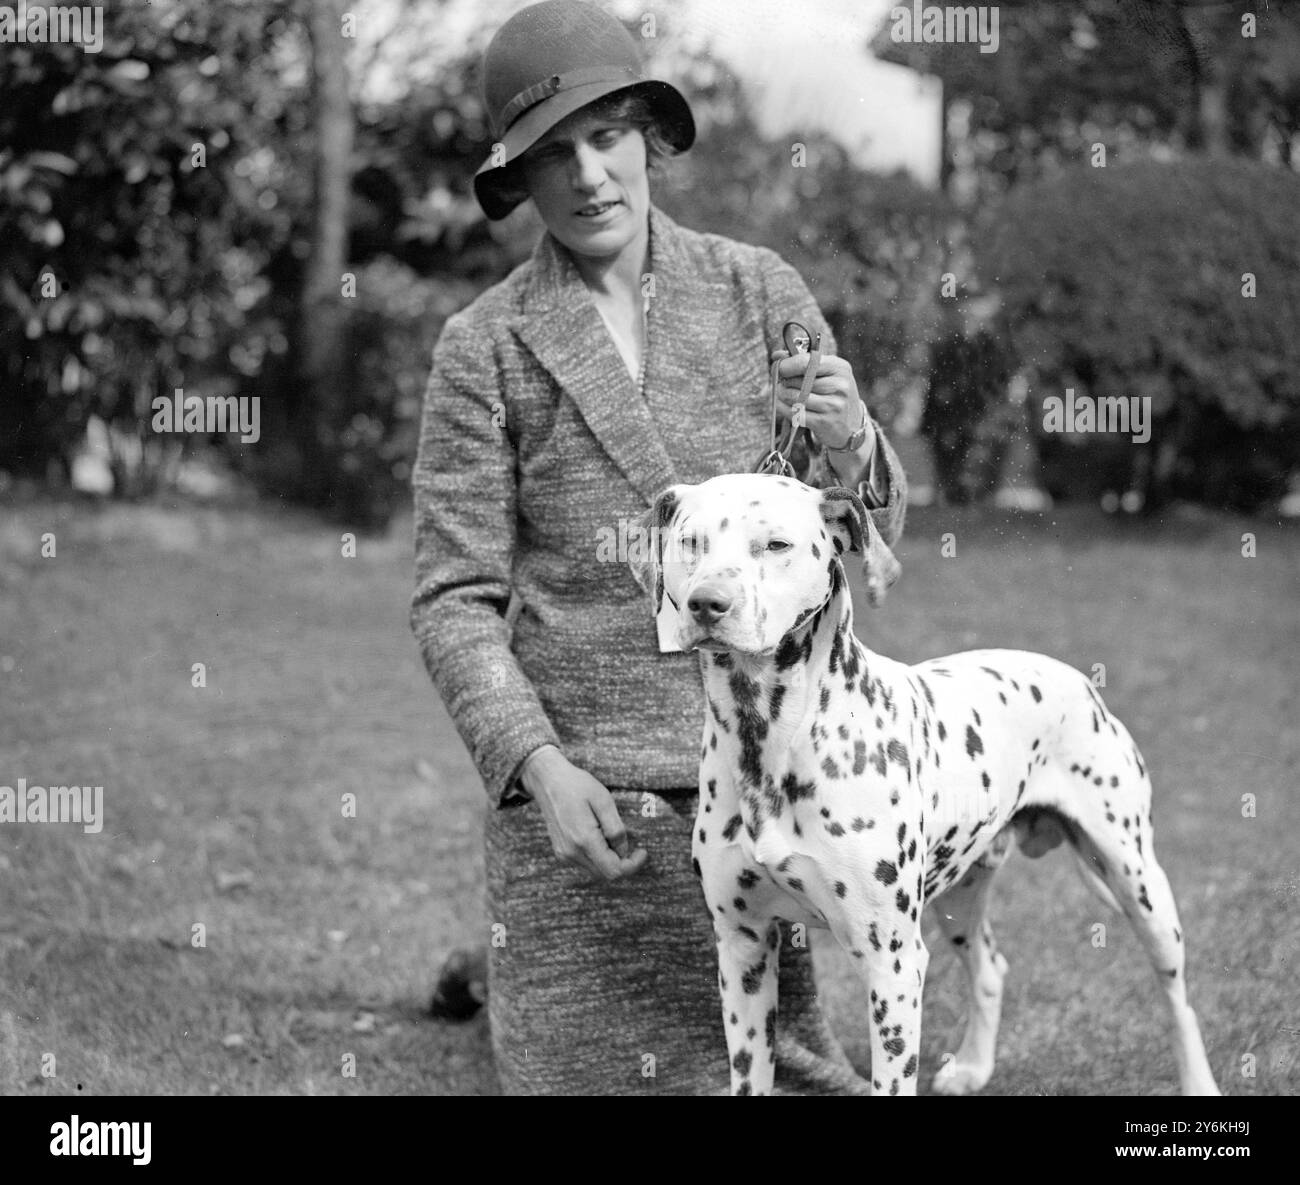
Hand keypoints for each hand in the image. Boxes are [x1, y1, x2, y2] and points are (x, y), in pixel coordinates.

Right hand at [520, 747, 648, 880]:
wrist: (548, 781)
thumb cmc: (578, 785)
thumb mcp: (604, 800)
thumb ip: (615, 829)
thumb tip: (623, 850)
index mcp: (584, 840)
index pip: (613, 870)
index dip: (632, 865)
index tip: (642, 851)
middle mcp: (571, 852)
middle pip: (606, 873)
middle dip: (623, 862)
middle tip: (633, 844)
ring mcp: (564, 854)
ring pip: (596, 869)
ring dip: (610, 858)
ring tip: (611, 833)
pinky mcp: (561, 851)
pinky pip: (586, 862)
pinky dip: (598, 855)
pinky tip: (599, 834)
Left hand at [774, 351, 874, 457]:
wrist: (851, 426)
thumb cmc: (833, 395)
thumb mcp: (827, 374)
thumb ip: (803, 362)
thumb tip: (776, 355)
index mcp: (840, 368)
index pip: (807, 362)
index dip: (787, 365)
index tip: (779, 368)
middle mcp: (839, 385)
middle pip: (798, 380)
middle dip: (784, 381)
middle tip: (782, 384)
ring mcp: (833, 405)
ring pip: (794, 397)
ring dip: (782, 395)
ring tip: (782, 394)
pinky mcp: (824, 422)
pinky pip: (795, 413)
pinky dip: (784, 409)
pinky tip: (784, 406)